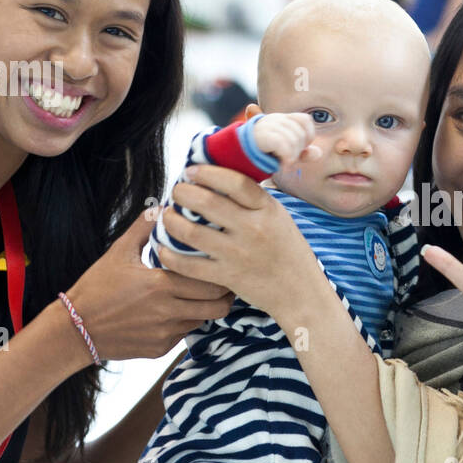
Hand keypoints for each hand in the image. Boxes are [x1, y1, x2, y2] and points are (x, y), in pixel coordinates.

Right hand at [64, 210, 235, 362]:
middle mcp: (167, 312)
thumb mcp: (119, 252)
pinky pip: (185, 334)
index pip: (210, 282)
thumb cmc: (96, 288)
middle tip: (225, 282)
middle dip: (225, 294)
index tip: (223, 265)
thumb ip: (144, 228)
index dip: (223, 275)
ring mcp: (165, 334)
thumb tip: (162, 206)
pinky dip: (186, 322)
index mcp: (160, 285)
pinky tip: (177, 310)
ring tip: (204, 295)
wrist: (74, 330)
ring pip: (204, 321)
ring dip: (207, 308)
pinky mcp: (160, 350)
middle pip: (217, 306)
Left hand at [156, 166, 319, 318]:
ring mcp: (237, 254)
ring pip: (191, 232)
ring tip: (167, 215)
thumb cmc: (288, 251)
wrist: (299, 292)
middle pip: (206, 202)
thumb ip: (254, 200)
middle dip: (182, 192)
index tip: (192, 170)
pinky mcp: (226, 276)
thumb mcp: (279, 217)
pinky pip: (188, 265)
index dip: (207, 172)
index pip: (234, 182)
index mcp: (267, 210)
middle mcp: (252, 229)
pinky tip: (163, 247)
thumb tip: (221, 177)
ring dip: (171, 220)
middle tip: (177, 192)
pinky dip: (169, 254)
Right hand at [252, 112, 321, 168]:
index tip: (301, 147)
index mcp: (282, 119)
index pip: (305, 120)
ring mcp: (267, 125)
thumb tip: (319, 153)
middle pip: (300, 133)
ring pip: (293, 139)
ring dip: (292, 156)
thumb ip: (302, 152)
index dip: (308, 135)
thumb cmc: (263, 153)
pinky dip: (287, 157)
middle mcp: (275, 119)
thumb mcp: (286, 153)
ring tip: (284, 162)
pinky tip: (283, 165)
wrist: (236, 154)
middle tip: (289, 159)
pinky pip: (283, 144)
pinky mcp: (261, 135)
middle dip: (299, 150)